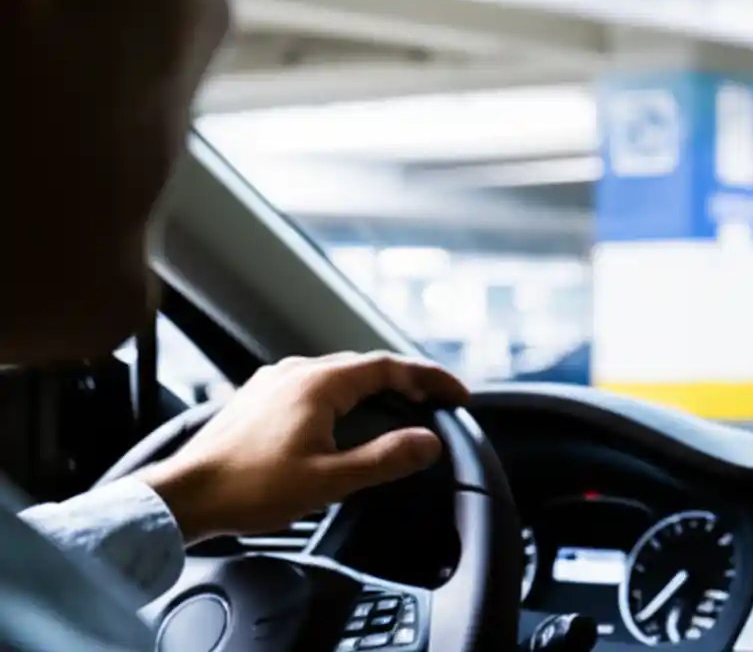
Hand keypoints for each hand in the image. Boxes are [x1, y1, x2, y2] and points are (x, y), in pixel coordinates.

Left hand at [138, 351, 468, 542]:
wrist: (185, 496)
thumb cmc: (249, 489)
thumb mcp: (330, 480)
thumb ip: (385, 459)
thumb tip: (427, 443)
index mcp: (319, 384)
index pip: (390, 367)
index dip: (430, 378)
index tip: (457, 394)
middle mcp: (296, 372)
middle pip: (366, 365)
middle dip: (407, 380)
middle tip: (436, 400)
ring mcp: (274, 382)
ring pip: (339, 373)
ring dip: (374, 385)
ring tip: (399, 406)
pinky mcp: (258, 397)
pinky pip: (314, 384)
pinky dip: (344, 394)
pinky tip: (344, 416)